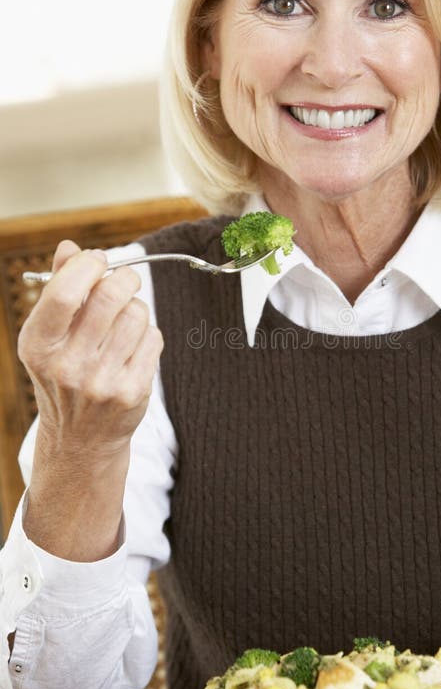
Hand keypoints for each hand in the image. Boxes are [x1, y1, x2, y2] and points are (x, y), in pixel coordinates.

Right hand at [17, 240, 163, 558]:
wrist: (80, 440)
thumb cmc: (64, 375)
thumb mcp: (49, 337)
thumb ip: (59, 289)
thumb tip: (70, 247)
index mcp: (39, 345)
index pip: (66, 291)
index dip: (89, 265)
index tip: (98, 260)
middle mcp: (67, 365)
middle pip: (110, 296)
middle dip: (124, 278)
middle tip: (126, 280)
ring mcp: (101, 382)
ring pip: (137, 315)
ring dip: (137, 308)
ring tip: (127, 320)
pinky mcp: (131, 392)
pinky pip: (153, 339)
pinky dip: (148, 334)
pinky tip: (134, 346)